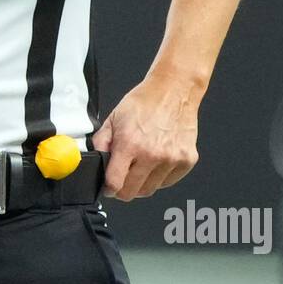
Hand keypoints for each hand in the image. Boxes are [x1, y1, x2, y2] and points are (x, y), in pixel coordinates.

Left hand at [91, 74, 199, 201]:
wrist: (174, 90)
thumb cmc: (145, 102)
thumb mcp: (114, 119)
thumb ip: (101, 143)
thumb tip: (95, 163)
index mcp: (130, 144)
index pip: (115, 183)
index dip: (108, 188)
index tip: (108, 187)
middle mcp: (152, 154)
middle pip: (132, 192)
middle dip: (123, 188)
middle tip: (123, 177)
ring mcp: (171, 159)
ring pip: (150, 190)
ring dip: (142, 183)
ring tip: (141, 164)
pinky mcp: (187, 160)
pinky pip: (168, 182)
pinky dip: (160, 178)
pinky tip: (156, 161)